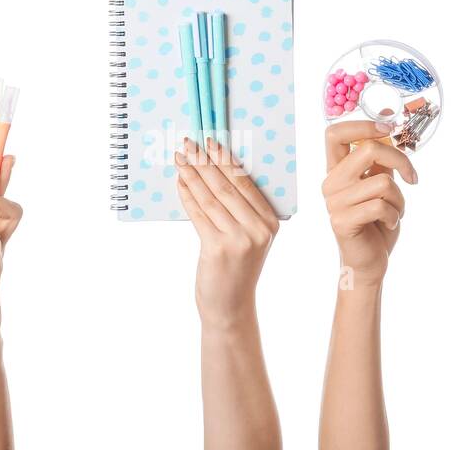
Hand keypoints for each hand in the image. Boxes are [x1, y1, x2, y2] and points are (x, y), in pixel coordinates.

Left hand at [175, 137, 278, 326]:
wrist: (230, 307)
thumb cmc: (236, 270)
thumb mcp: (248, 238)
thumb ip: (239, 210)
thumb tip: (215, 171)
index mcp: (270, 222)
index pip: (245, 183)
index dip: (225, 159)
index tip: (211, 142)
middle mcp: (259, 229)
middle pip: (227, 186)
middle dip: (205, 161)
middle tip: (190, 143)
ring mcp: (240, 239)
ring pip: (211, 197)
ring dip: (192, 174)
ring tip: (180, 158)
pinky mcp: (218, 248)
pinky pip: (199, 214)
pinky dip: (187, 196)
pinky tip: (179, 182)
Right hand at [323, 121, 416, 286]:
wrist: (369, 261)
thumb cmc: (376, 222)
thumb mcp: (381, 182)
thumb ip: (381, 154)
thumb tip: (388, 113)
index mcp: (336, 170)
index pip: (335, 133)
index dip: (363, 125)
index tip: (389, 131)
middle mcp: (330, 183)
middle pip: (367, 149)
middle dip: (399, 160)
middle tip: (412, 177)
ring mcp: (334, 202)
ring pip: (381, 181)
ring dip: (399, 199)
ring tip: (394, 212)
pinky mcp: (342, 221)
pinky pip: (380, 206)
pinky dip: (395, 215)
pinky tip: (390, 224)